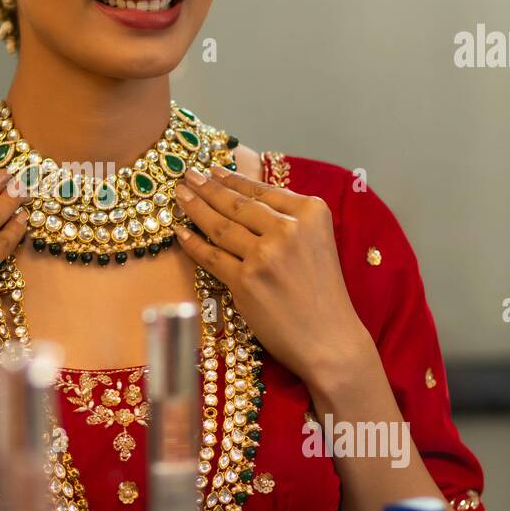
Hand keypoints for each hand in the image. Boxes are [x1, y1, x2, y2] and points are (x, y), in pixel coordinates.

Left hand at [173, 165, 372, 389]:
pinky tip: (180, 232)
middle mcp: (289, 229)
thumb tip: (245, 198)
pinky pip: (211, 256)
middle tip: (188, 176)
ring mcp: (265, 255)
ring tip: (179, 197)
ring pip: (220, 226)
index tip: (213, 171)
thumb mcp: (317, 242)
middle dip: (207, 188)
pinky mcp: (246, 281)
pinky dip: (192, 243)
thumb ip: (289, 219)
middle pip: (237, 204)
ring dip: (194, 208)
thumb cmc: (323, 294)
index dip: (232, 179)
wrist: (330, 339)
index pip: (262, 191)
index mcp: (311, 213)